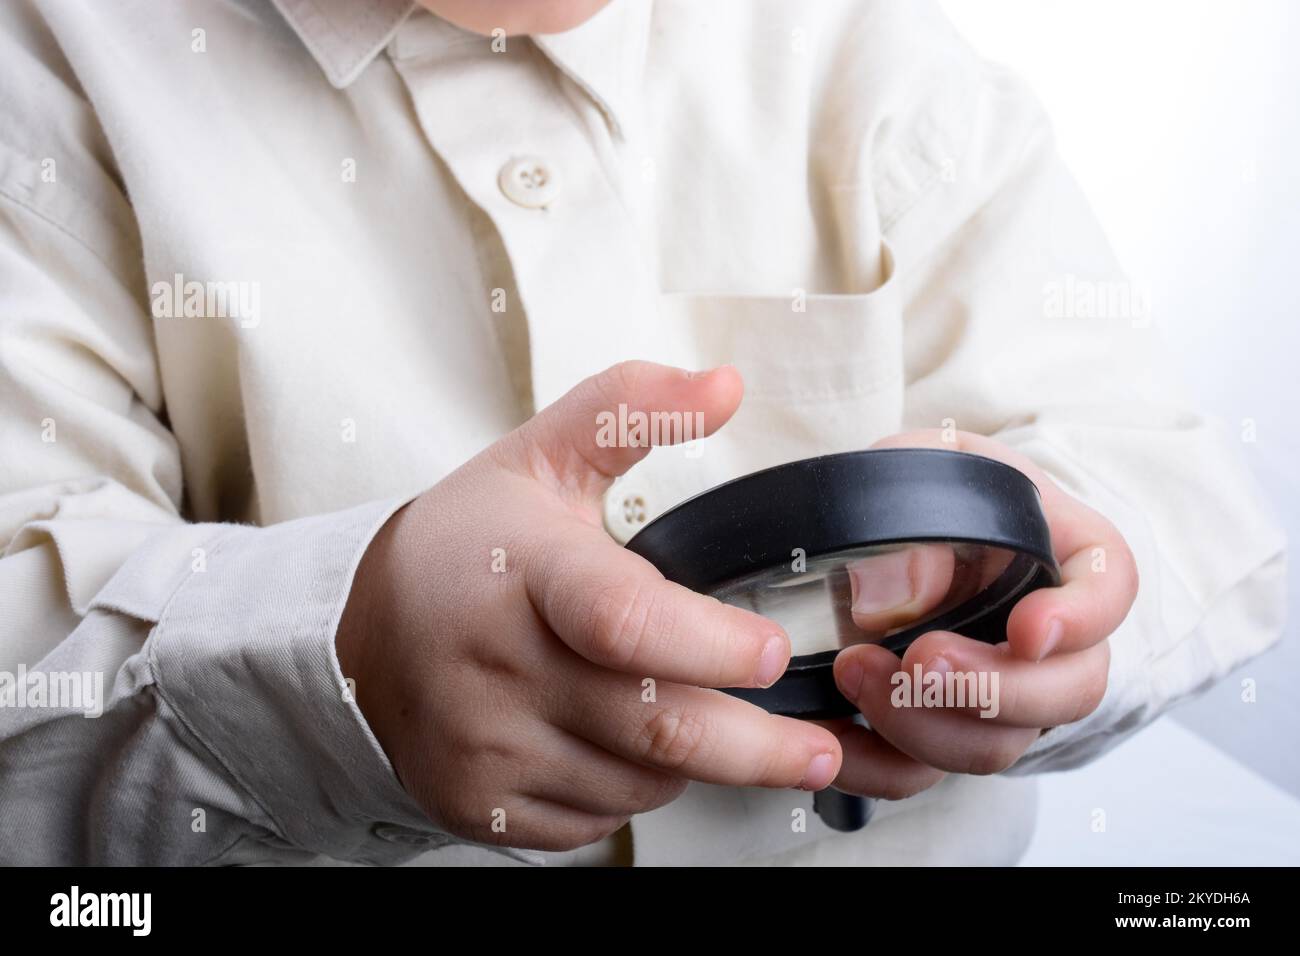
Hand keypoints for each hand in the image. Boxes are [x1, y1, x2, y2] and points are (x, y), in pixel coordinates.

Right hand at [336, 362, 842, 850]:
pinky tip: (622, 744)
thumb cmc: (464, 548)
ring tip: (691, 713)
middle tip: (818, 749)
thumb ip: (628, 408)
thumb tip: (727, 387)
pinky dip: (635, 792)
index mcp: (521, 570)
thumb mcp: (537, 457)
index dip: (710, 644)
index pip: (621, 619)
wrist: (359, 642)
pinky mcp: (482, 804)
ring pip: (640, 782)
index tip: (775, 652)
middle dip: (756, 748)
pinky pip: (597, 819)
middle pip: (656, 728)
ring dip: (689, 760)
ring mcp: (485, 747)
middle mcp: (498, 667)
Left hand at [826, 429, 1137, 798]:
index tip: (1030, 629)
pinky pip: (923, 775)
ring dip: (925, 725)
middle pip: (1069, 691)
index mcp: (1066, 553)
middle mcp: (1052, 639)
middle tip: (921, 660)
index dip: (1081, 619)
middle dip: (993, 689)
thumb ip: (919, 504)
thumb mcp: (923, 466)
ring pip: (997, 746)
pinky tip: (833, 734)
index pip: (1109, 588)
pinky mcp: (939, 731)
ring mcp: (1000, 695)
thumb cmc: (927, 484)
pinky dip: (876, 766)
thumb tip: (892, 597)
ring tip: (855, 670)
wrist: (887, 524)